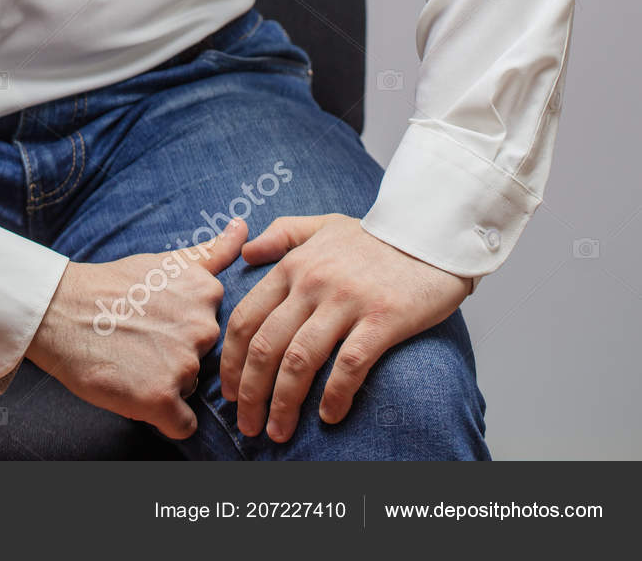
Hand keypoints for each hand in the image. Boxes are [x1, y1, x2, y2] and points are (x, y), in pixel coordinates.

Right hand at [27, 217, 248, 439]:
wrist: (61, 312)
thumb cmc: (111, 287)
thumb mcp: (166, 262)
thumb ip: (213, 252)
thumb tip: (243, 226)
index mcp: (207, 294)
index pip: (217, 328)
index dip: (188, 331)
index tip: (161, 323)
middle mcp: (203, 328)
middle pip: (205, 360)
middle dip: (179, 357)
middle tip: (144, 343)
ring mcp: (183, 364)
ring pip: (190, 389)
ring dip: (168, 383)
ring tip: (135, 362)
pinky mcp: (161, 398)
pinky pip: (183, 425)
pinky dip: (165, 417)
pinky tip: (140, 393)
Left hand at [219, 213, 470, 443]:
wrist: (429, 234)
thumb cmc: (375, 237)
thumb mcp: (323, 225)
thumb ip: (282, 235)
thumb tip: (246, 252)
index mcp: (293, 266)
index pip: (247, 318)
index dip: (232, 361)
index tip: (228, 392)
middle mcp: (313, 283)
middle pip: (267, 345)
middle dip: (251, 392)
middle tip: (247, 424)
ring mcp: (346, 301)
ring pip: (300, 360)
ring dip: (284, 403)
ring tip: (279, 432)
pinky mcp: (382, 319)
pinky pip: (349, 365)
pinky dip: (335, 395)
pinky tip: (329, 417)